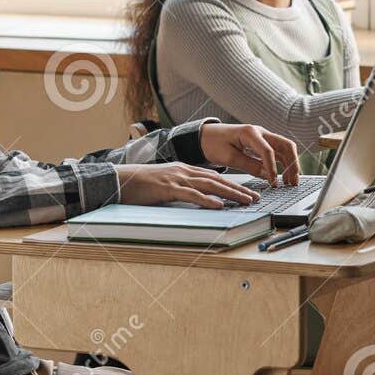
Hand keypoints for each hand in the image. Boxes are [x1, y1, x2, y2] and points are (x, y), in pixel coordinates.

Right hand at [114, 162, 260, 208]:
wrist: (120, 179)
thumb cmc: (141, 184)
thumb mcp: (165, 183)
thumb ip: (182, 188)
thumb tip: (198, 198)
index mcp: (185, 169)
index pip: (215, 176)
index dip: (233, 184)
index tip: (247, 192)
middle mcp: (184, 171)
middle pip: (218, 179)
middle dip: (238, 188)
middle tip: (255, 198)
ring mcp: (176, 179)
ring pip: (210, 185)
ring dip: (230, 193)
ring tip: (245, 201)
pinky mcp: (168, 189)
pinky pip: (191, 195)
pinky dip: (207, 200)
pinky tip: (219, 205)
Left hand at [200, 122, 300, 186]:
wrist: (206, 136)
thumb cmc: (213, 143)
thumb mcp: (228, 157)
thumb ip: (249, 165)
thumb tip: (267, 175)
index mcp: (250, 132)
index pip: (268, 150)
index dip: (272, 168)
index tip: (274, 183)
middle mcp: (260, 132)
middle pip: (285, 145)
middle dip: (292, 163)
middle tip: (294, 181)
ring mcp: (263, 137)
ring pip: (284, 149)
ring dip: (291, 164)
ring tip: (291, 182)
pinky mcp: (262, 143)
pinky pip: (277, 152)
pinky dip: (283, 164)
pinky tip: (283, 176)